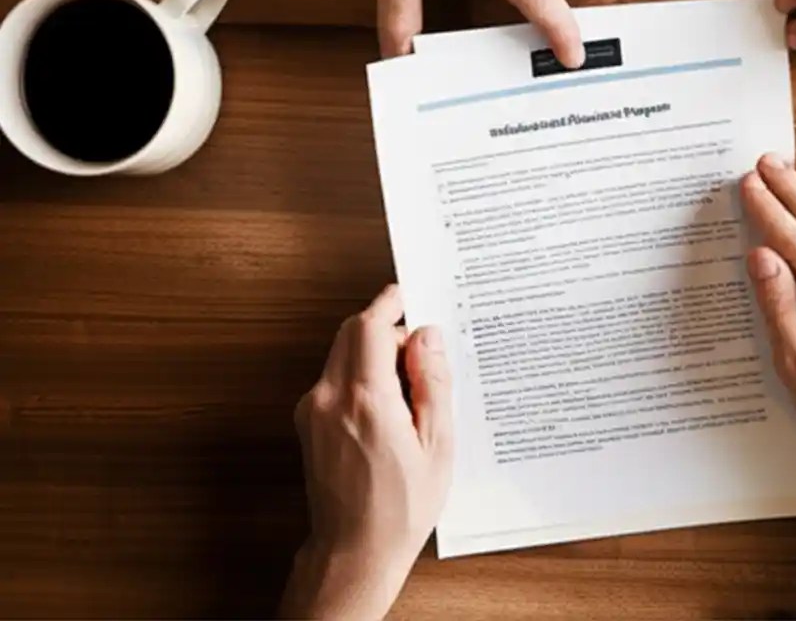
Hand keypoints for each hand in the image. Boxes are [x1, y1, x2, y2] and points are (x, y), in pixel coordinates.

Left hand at [281, 285, 453, 620]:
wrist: (354, 550)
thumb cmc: (400, 507)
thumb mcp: (438, 444)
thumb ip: (432, 384)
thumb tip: (427, 338)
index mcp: (365, 400)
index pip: (368, 326)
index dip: (389, 304)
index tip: (407, 295)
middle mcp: (329, 399)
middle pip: (350, 334)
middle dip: (386, 330)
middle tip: (420, 353)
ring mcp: (312, 412)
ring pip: (342, 356)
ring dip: (373, 356)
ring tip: (410, 391)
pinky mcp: (308, 424)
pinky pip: (335, 381)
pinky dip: (361, 377)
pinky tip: (389, 409)